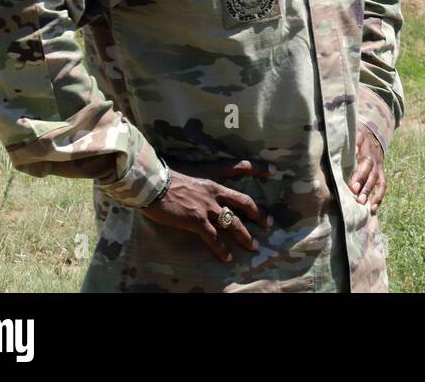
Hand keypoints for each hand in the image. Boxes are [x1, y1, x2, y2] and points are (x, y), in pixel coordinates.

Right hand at [140, 159, 274, 262]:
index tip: (273, 171)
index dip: (258, 168)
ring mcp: (207, 206)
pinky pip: (214, 238)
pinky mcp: (197, 220)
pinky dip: (221, 249)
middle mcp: (214, 190)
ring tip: (254, 247)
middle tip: (268, 223)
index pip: (239, 167)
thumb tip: (194, 185)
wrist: (151, 182)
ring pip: (233, 223)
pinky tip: (228, 257)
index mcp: (211, 174)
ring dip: (245, 236)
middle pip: (243, 201)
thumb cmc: (161, 174)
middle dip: (257, 213)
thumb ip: (195, 178)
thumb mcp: (184, 169)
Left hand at [350, 128, 386, 212]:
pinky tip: (373, 208)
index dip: (359, 172)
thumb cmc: (357, 135)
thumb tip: (337, 150)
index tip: (352, 184)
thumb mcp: (352, 133)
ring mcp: (378, 164)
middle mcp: (373, 156)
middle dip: (363, 183)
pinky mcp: (381, 172)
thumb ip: (347, 141)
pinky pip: (382, 184)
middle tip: (355, 195)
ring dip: (370, 192)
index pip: (364, 159)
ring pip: (377, 179)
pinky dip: (379, 197)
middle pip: (370, 170)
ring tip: (363, 203)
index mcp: (365, 145)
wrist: (373, 132)